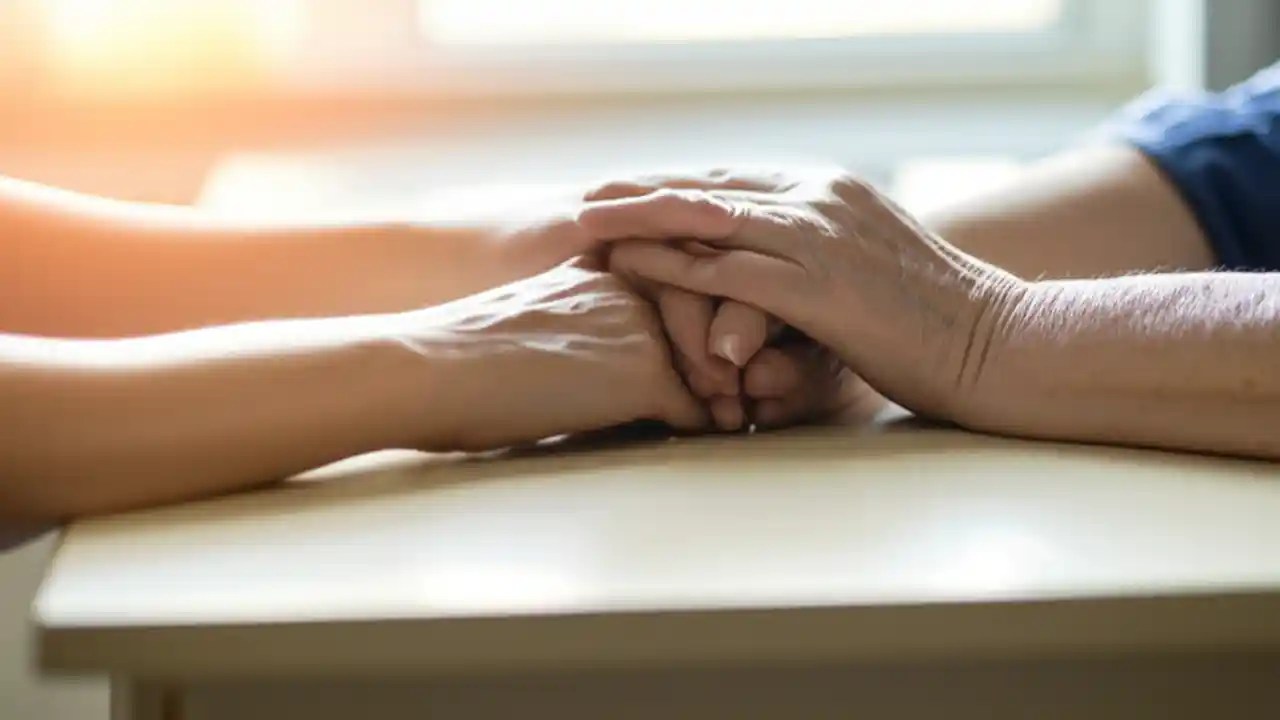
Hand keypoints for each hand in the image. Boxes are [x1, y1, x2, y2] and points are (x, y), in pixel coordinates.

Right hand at [400, 260, 707, 450]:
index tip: (724, 350)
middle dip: (732, 352)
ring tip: (734, 412)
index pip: (685, 281)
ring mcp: (644, 327)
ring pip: (715, 360)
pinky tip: (706, 434)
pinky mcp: (644, 375)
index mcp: (608, 263)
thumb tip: (628, 352)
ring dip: (727, 392)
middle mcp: (633, 284)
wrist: (433, 369)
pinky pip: (694, 408)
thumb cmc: (471, 353)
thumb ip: (595, 319)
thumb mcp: (545, 311)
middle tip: (741, 388)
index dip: (707, 318)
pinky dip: (704, 426)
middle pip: (714, 313)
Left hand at [581, 167, 1026, 420]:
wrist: (994, 341)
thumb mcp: (874, 259)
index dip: (676, 181)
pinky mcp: (815, 287)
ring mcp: (817, 239)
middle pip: (709, 186)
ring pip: (706, 218)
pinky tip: (627, 266)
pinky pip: (724, 271)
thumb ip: (824, 245)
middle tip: (588, 194)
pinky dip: (670, 266)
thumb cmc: (935, 315)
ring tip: (585, 221)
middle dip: (643, 190)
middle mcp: (819, 200)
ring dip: (640, 219)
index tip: (629, 186)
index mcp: (832, 189)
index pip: (735, 177)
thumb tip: (785, 253)